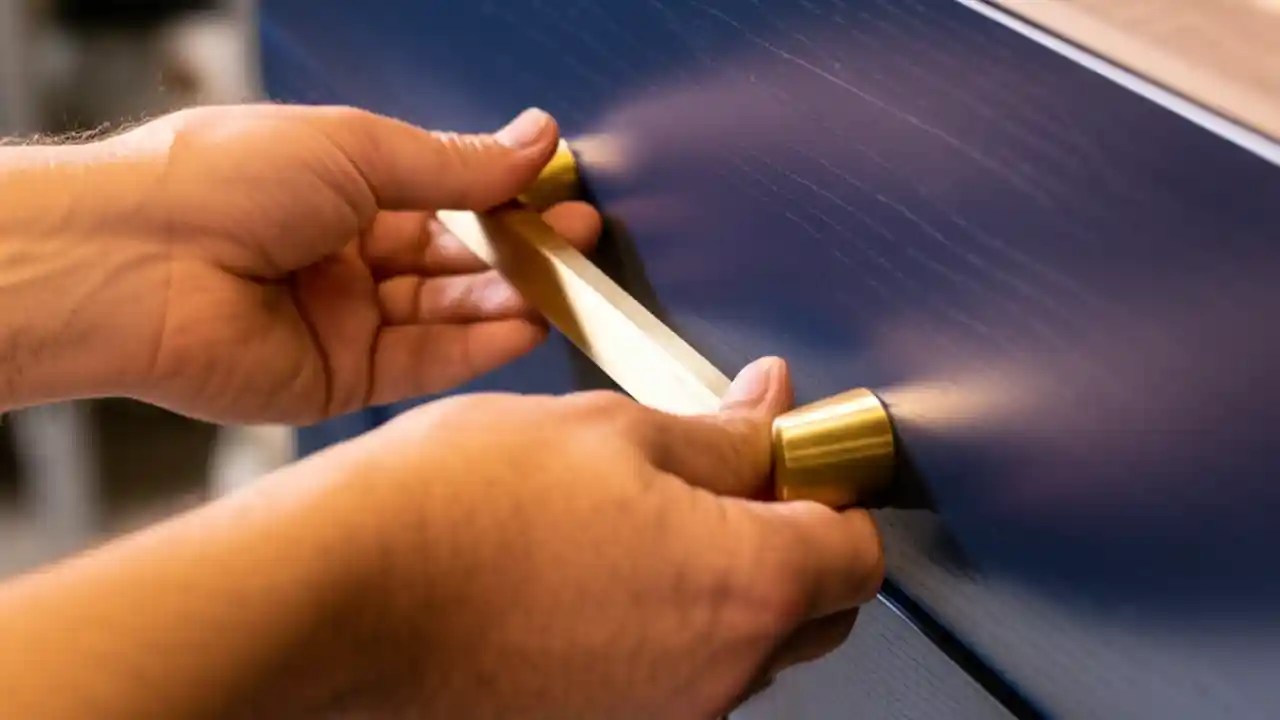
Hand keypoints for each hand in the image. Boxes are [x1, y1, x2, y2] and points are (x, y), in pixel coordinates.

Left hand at [0, 104, 598, 421]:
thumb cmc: (216, 183)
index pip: (443, 198)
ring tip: (565, 284)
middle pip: (452, 261)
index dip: (503, 198)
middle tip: (577, 241)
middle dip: (517, 251)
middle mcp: (340, 257)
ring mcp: (340, 321)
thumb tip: (533, 139)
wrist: (137, 264)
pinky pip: (424, 364)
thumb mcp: (356, 147)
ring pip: (445, 314)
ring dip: (507, 299)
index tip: (558, 193)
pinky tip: (526, 326)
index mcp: (336, 189)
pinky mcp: (337, 380)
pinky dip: (478, 348)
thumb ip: (455, 162)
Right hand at [264, 357, 883, 719]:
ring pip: (742, 648)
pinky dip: (662, 629)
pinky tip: (595, 577)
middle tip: (721, 482)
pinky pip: (673, 680)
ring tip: (637, 523)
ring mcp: (661, 716)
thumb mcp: (612, 430)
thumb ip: (722, 434)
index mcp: (742, 584)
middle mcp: (717, 673)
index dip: (829, 490)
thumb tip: (774, 412)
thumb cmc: (457, 506)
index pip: (855, 548)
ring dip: (721, 586)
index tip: (791, 458)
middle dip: (790, 542)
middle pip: (813, 609)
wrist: (337, 594)